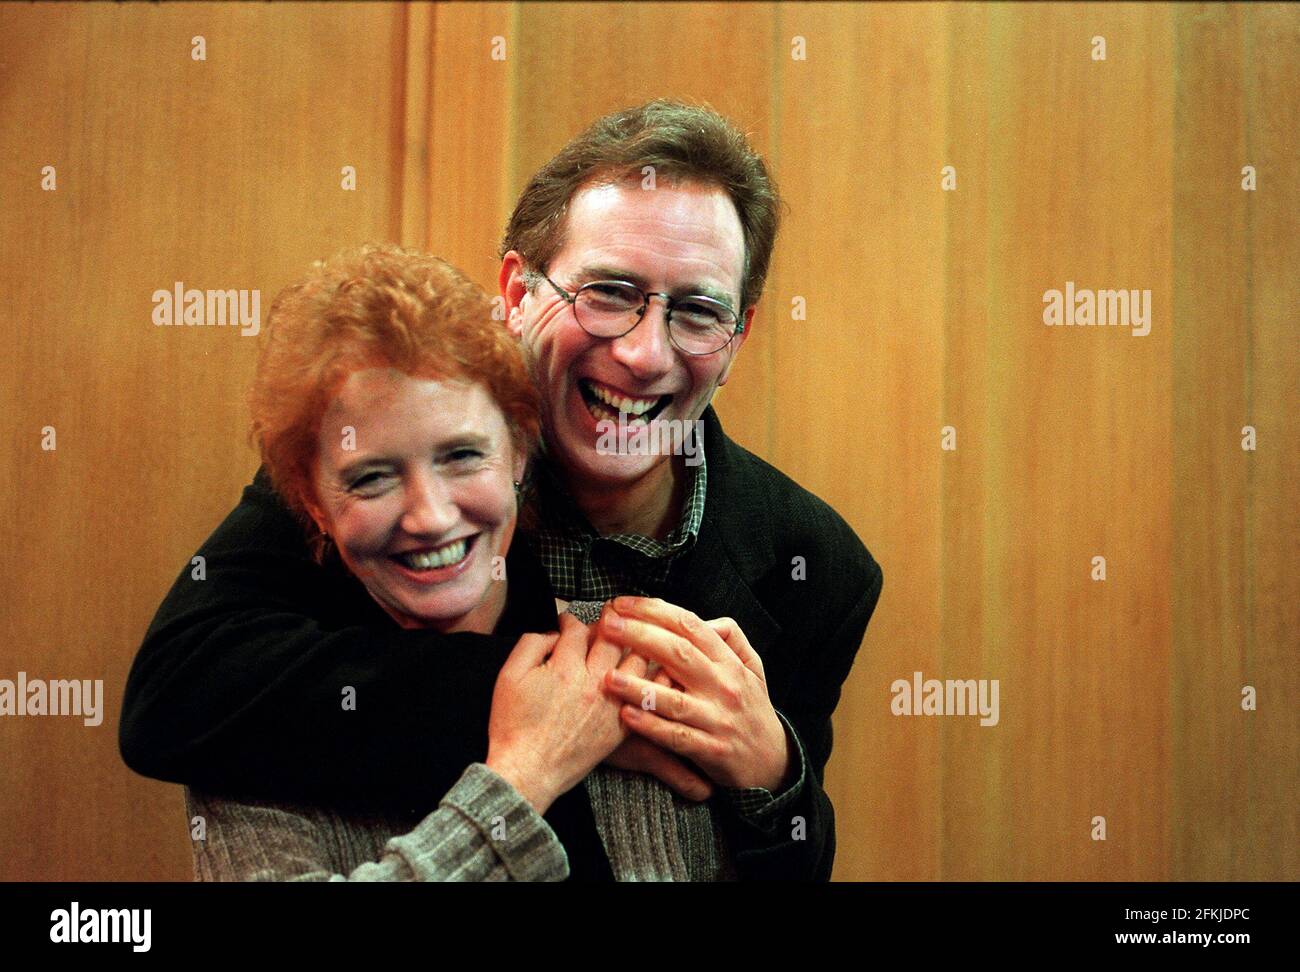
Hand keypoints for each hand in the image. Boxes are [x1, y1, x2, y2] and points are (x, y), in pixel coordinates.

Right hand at [485, 614, 638, 814]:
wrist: (527, 770)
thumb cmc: (514, 725)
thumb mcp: (509, 675)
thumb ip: (532, 643)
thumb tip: (554, 632)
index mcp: (564, 668)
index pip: (578, 628)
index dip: (571, 620)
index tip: (567, 624)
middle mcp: (592, 683)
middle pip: (612, 638)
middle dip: (609, 624)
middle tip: (606, 619)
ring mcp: (610, 705)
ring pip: (636, 661)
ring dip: (633, 646)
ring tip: (628, 640)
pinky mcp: (620, 726)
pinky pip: (646, 696)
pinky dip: (651, 678)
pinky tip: (651, 670)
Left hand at [597, 597, 791, 790]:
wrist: (773, 762)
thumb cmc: (752, 709)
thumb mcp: (752, 668)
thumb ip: (731, 639)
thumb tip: (706, 620)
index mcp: (729, 663)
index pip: (690, 626)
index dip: (655, 611)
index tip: (623, 604)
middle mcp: (724, 686)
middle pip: (678, 653)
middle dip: (639, 636)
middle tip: (608, 625)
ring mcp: (718, 719)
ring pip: (674, 699)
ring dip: (638, 686)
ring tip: (607, 676)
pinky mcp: (711, 750)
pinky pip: (677, 737)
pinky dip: (651, 726)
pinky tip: (626, 716)